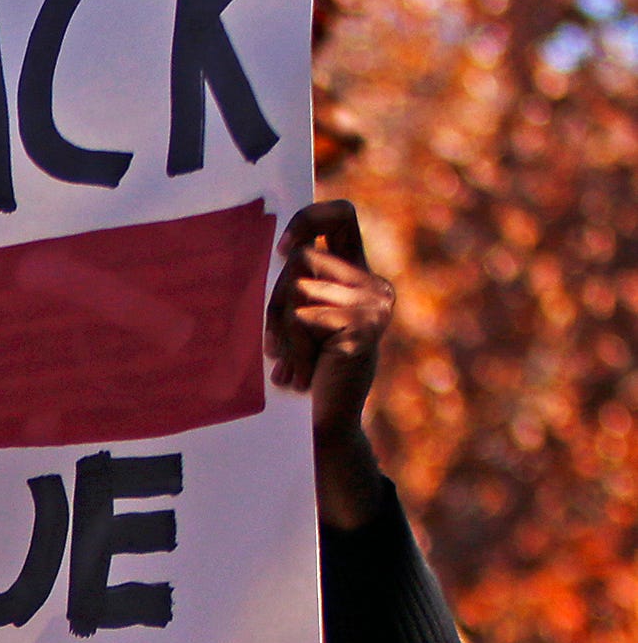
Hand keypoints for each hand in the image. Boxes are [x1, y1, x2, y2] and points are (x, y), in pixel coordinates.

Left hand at [266, 200, 391, 529]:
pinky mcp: (363, 328)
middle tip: (275, 344)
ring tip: (291, 364)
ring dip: (280, 331)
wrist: (323, 427)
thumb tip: (268, 248)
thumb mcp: (296, 320)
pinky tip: (301, 377)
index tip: (281, 250)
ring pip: (297, 288)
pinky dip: (291, 350)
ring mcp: (373, 306)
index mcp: (358, 274)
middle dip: (274, 297)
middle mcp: (374, 285)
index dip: (308, 217)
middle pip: (302, 258)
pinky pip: (303, 319)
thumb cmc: (302, 372)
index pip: (341, 215)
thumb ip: (295, 283)